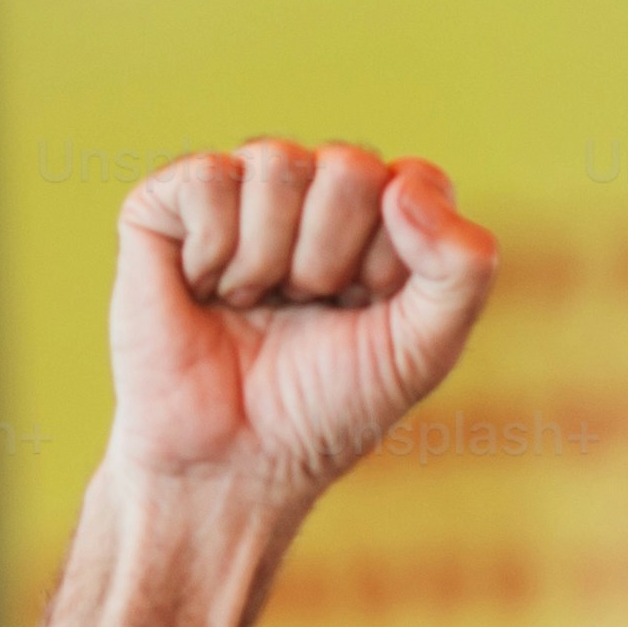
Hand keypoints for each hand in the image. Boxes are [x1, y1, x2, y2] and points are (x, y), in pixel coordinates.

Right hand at [105, 141, 494, 522]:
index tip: (368, 310)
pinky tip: (204, 289)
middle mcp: (306, 190)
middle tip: (304, 308)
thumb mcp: (425, 349)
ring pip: (275, 162)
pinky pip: (207, 177)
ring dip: (271, 259)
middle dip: (332, 259)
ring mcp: (236, 192)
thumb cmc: (329, 408)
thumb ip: (463, 267)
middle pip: (347, 168)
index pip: (413, 182)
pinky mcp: (165, 205)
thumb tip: (402, 183)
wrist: (234, 464)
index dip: (395, 259)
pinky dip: (213, 252)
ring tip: (253, 304)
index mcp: (376, 216)